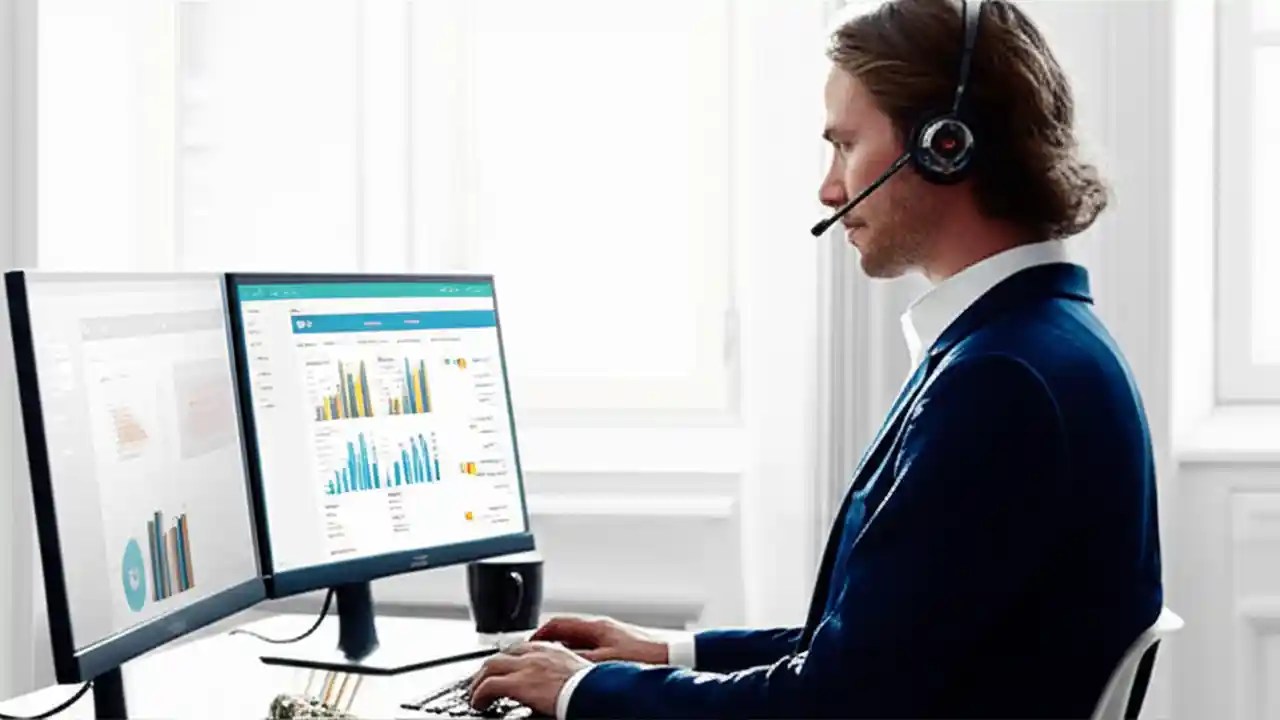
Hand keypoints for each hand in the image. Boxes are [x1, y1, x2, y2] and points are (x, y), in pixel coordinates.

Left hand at [468, 641, 590, 715]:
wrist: (598, 694)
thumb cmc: (593, 688)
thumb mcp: (577, 673)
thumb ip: (561, 672)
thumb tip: (556, 684)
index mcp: (552, 649)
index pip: (522, 647)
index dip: (509, 658)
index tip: (505, 667)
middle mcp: (537, 653)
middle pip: (502, 654)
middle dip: (490, 667)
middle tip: (484, 680)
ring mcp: (526, 666)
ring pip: (491, 666)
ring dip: (480, 680)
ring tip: (476, 693)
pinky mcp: (518, 683)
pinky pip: (489, 686)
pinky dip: (479, 694)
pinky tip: (479, 703)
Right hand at [529, 615, 668, 663]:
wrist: (674, 657)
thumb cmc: (644, 656)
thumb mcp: (603, 661)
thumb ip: (577, 659)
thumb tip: (555, 659)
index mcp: (596, 626)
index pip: (557, 623)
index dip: (538, 634)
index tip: (528, 645)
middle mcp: (603, 627)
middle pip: (567, 630)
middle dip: (549, 643)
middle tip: (537, 656)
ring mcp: (613, 635)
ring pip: (580, 640)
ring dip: (566, 650)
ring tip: (557, 665)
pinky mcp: (623, 645)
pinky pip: (593, 647)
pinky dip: (581, 656)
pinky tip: (583, 670)